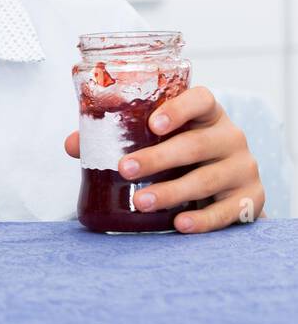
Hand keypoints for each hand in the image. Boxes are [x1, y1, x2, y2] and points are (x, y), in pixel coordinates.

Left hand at [64, 86, 264, 232]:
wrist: (229, 188)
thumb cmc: (181, 156)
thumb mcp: (156, 142)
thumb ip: (116, 138)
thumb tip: (72, 145)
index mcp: (207, 115)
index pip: (202, 100)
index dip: (179, 109)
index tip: (152, 124)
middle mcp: (230, 137)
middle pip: (197, 144)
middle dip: (158, 158)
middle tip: (125, 169)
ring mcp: (243, 168)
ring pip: (208, 179)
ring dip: (172, 191)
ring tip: (141, 202)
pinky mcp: (252, 199)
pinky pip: (227, 211)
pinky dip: (202, 219)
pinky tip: (179, 223)